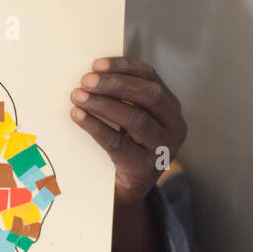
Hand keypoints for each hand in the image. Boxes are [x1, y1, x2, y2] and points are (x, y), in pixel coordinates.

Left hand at [70, 57, 186, 207]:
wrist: (130, 188)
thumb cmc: (129, 145)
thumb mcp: (134, 118)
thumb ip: (124, 96)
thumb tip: (92, 72)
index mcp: (171, 107)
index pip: (151, 77)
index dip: (124, 67)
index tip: (97, 64)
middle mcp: (174, 126)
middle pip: (148, 95)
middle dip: (115, 84)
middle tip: (86, 80)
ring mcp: (162, 148)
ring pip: (135, 119)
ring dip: (103, 104)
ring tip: (78, 96)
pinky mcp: (144, 167)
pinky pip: (118, 144)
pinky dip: (96, 127)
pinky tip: (78, 116)